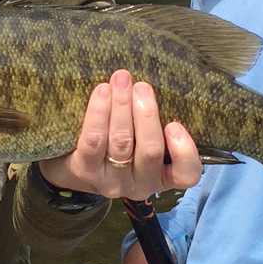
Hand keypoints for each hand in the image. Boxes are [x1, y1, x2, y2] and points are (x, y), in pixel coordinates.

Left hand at [36, 70, 201, 200]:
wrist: (75, 166)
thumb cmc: (122, 144)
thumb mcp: (145, 141)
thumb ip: (155, 122)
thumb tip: (155, 85)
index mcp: (164, 176)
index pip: (187, 174)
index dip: (185, 151)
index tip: (175, 124)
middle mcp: (142, 184)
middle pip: (150, 150)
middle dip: (146, 114)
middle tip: (142, 86)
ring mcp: (113, 181)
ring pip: (121, 142)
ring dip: (122, 106)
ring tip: (121, 79)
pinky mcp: (86, 171)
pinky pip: (93, 140)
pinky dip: (99, 113)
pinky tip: (102, 92)